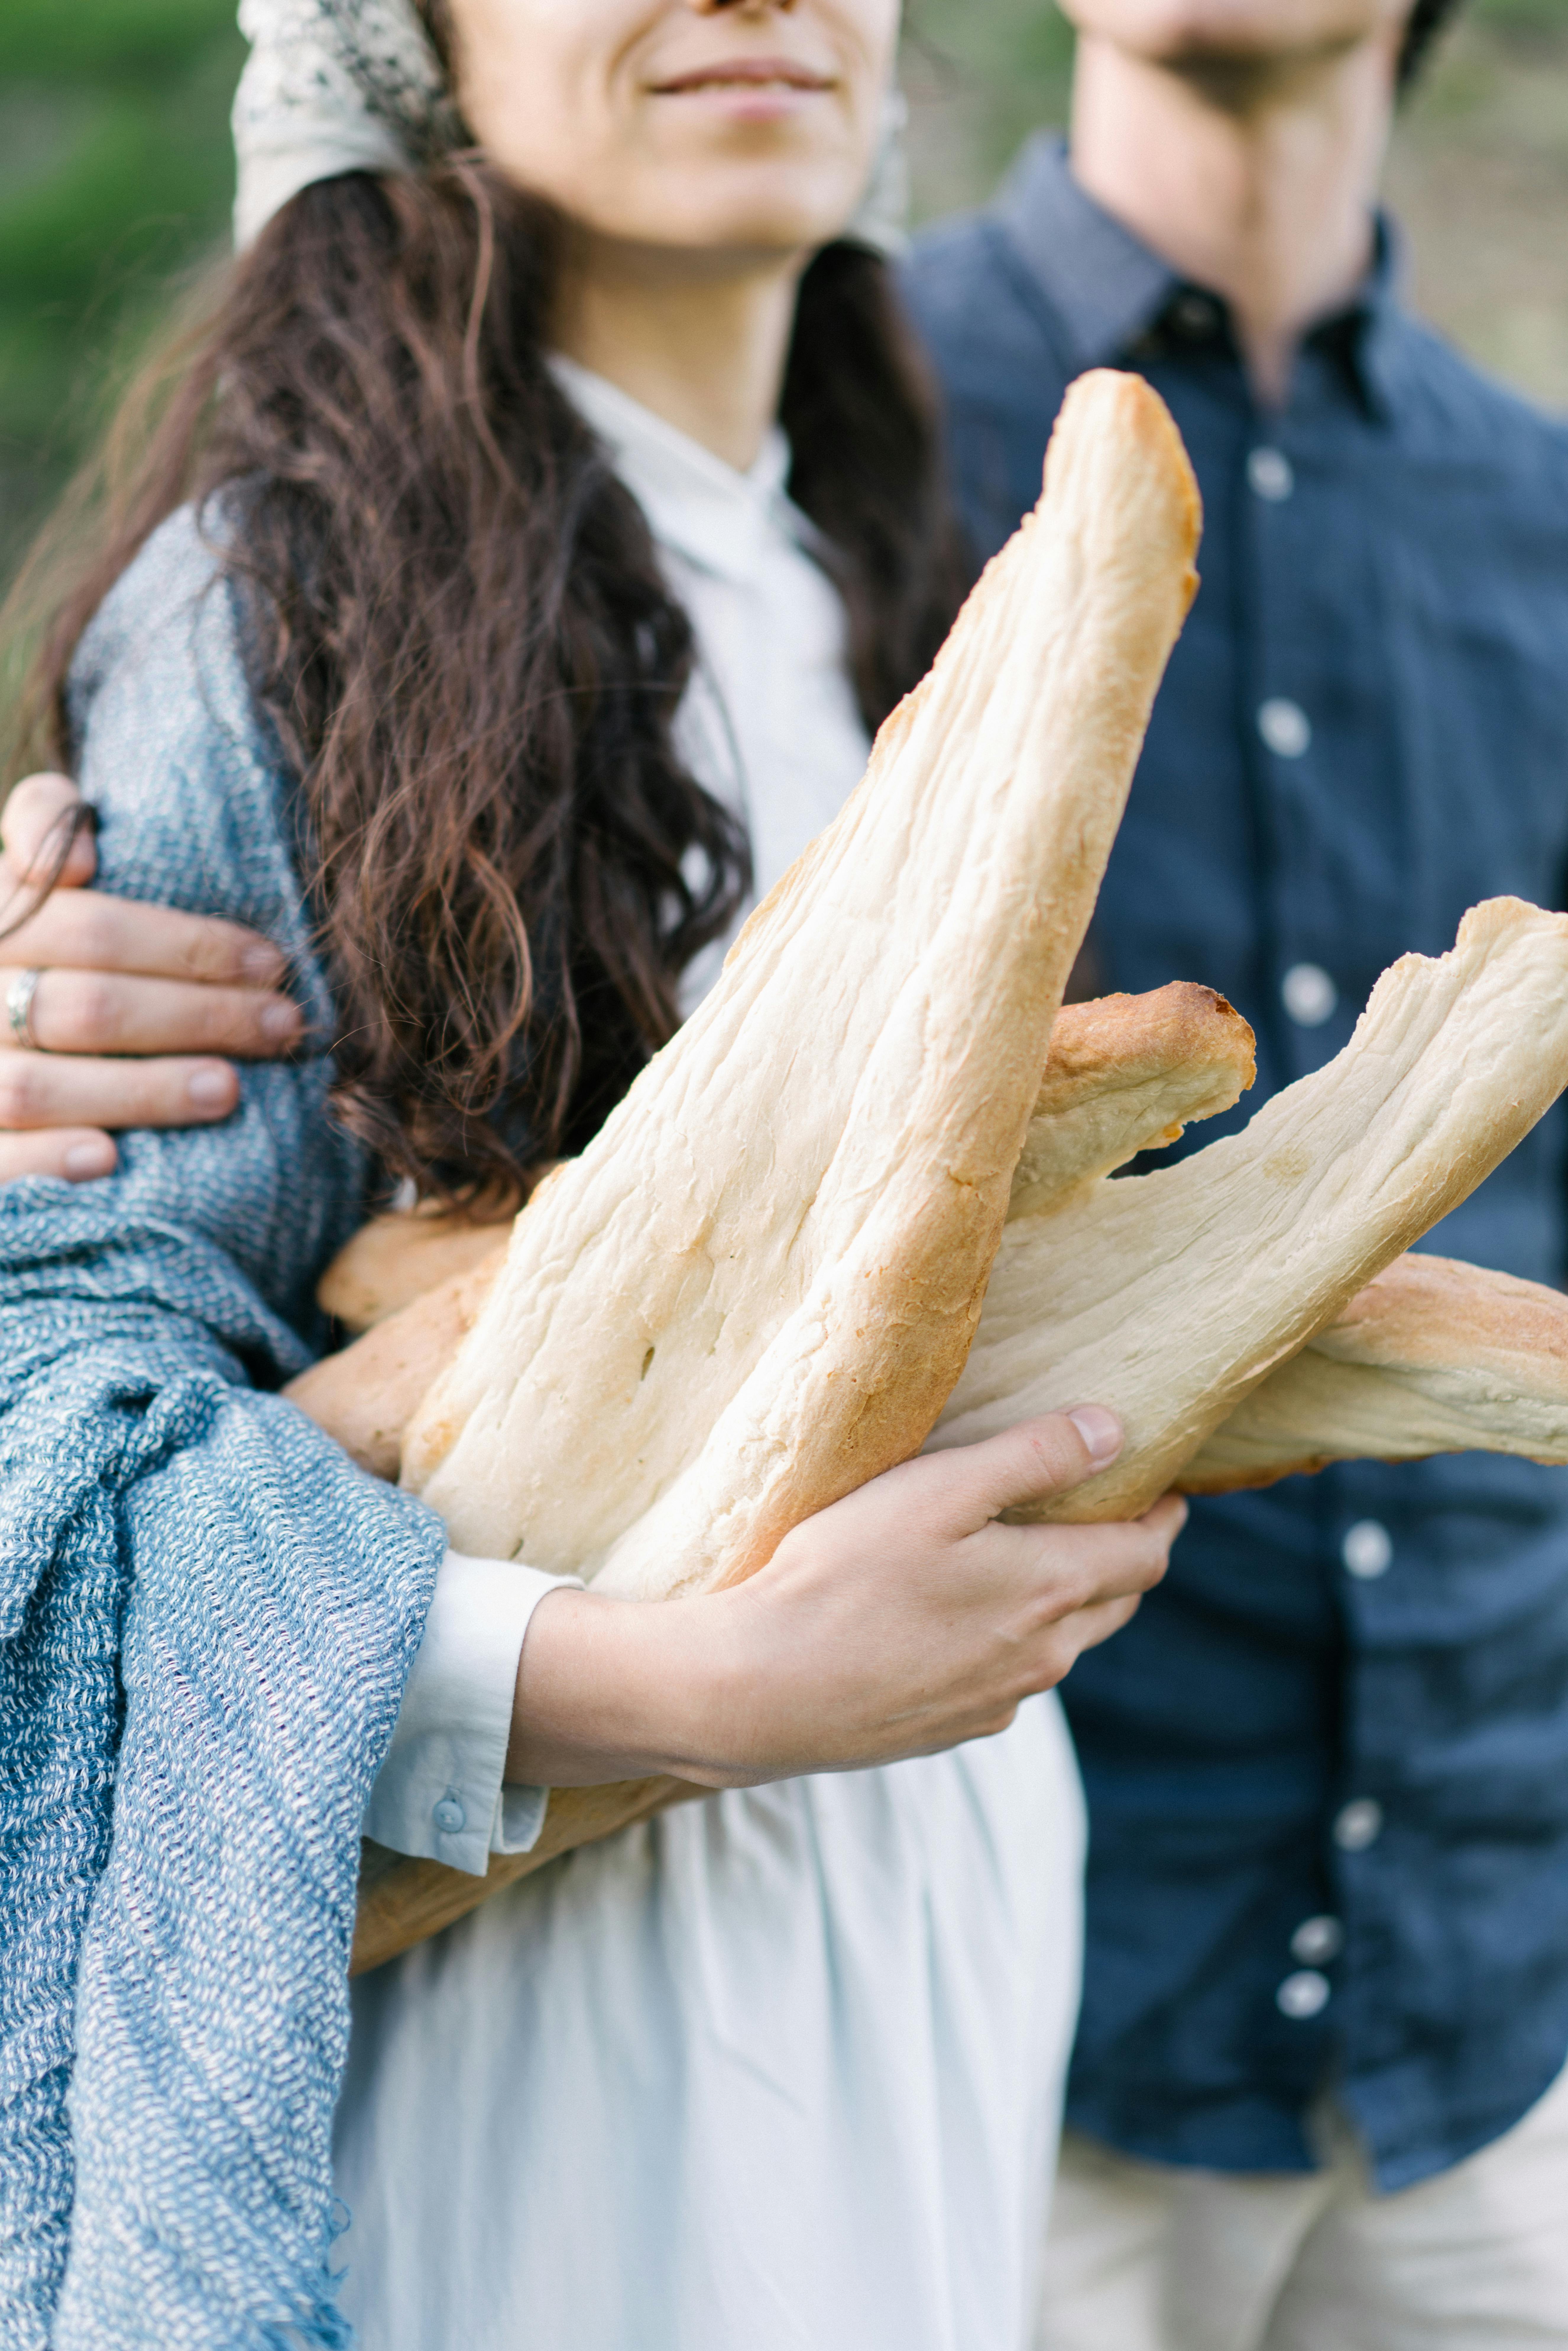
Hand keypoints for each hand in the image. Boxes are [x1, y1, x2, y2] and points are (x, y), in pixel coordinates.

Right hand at [0, 774, 303, 1179]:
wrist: (1, 1023)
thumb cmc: (36, 951)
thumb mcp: (40, 888)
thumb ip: (47, 828)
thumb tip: (79, 859)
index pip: (92, 929)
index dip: (186, 945)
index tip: (271, 961)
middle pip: (88, 1007)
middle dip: (197, 1017)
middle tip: (281, 1028)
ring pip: (40, 1085)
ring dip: (143, 1090)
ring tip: (229, 1090)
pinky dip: (50, 1159)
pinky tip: (109, 1160)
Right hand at [507, 1407, 1184, 1786]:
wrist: (757, 1691)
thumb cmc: (841, 1576)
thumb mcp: (936, 1490)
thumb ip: (1033, 1456)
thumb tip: (1113, 1431)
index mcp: (1050, 1591)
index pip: (1146, 1554)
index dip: (1162, 1515)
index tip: (1161, 1487)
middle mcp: (1041, 1657)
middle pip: (1117, 1601)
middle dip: (1125, 1555)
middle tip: (1110, 1512)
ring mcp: (998, 1701)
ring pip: (1064, 1642)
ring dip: (1068, 1599)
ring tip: (1034, 1556)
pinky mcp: (953, 1728)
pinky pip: (1010, 1678)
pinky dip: (1012, 1641)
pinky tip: (964, 1617)